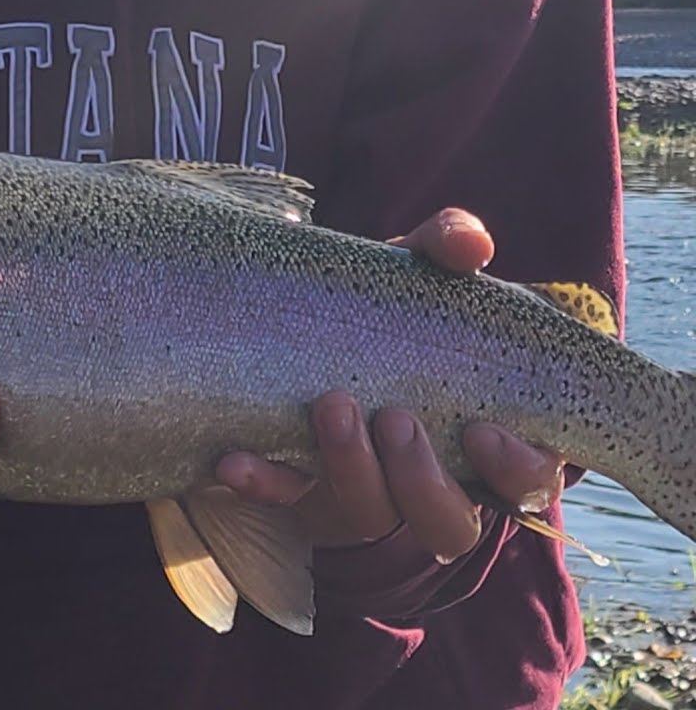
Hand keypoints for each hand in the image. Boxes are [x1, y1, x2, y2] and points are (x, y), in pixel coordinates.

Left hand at [215, 209, 564, 561]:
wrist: (310, 331)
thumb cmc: (392, 311)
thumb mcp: (420, 275)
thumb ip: (447, 250)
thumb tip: (470, 245)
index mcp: (487, 440)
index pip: (529, 479)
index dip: (517, 468)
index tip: (483, 430)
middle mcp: (433, 482)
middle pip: (448, 518)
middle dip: (422, 476)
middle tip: (394, 418)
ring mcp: (367, 493)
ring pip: (373, 515)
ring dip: (352, 470)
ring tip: (332, 410)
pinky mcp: (304, 490)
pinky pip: (284, 499)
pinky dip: (263, 481)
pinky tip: (234, 460)